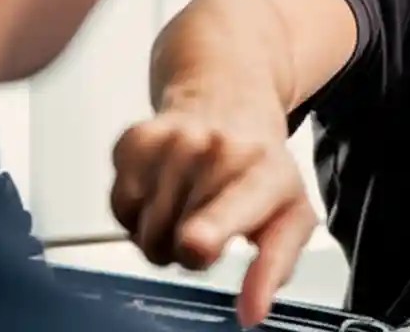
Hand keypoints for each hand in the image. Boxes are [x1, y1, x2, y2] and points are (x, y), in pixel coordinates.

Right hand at [110, 109, 317, 327]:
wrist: (228, 99)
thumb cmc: (259, 168)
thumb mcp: (290, 216)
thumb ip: (274, 267)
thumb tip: (252, 313)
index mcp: (264, 171)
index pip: (231, 206)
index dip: (209, 229)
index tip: (196, 244)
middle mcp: (217, 148)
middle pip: (178, 240)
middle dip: (190, 250)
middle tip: (210, 225)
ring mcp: (172, 141)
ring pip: (145, 228)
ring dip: (162, 233)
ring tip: (187, 205)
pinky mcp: (135, 139)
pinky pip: (119, 206)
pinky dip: (136, 211)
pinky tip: (163, 189)